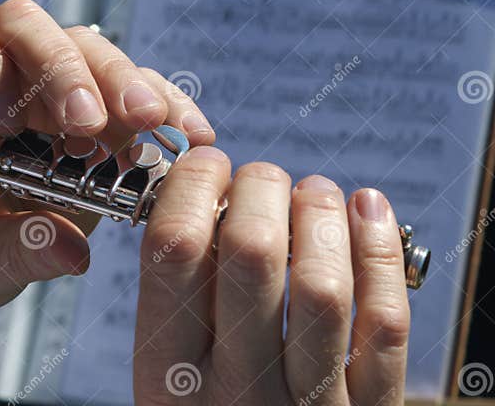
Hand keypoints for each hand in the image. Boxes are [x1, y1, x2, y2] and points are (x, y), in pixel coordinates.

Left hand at [0, 0, 214, 311]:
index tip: (4, 122)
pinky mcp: (98, 103)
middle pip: (27, 27)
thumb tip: (69, 249)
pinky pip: (134, 83)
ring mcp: (50, 83)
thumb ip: (15, 251)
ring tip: (150, 123)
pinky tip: (188, 132)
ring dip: (120, 80)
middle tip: (91, 122)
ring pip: (85, 46)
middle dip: (62, 69)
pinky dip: (163, 102)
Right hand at [134, 149, 409, 404]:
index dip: (192, 187)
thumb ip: (176, 298)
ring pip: (324, 286)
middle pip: (251, 254)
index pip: (174, 252)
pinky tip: (366, 209)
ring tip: (311, 190)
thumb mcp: (165, 373)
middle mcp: (235, 391)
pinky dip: (379, 252)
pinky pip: (383, 324)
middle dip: (258, 186)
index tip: (207, 166)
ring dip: (319, 213)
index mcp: (168, 376)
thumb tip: (205, 199)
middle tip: (259, 178)